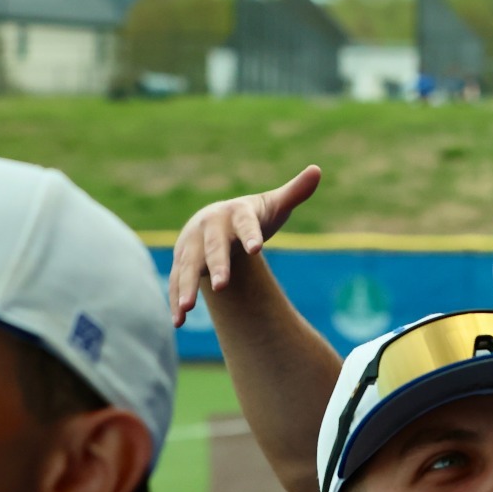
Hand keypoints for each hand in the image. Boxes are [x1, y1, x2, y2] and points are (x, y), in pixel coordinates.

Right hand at [168, 166, 321, 325]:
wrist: (217, 219)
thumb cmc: (252, 215)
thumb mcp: (273, 204)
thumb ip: (295, 192)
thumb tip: (317, 170)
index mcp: (235, 212)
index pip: (244, 222)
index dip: (250, 234)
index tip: (257, 248)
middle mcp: (210, 227)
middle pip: (213, 248)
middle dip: (217, 266)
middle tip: (222, 286)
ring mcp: (192, 244)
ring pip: (188, 266)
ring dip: (186, 287)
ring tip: (187, 308)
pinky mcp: (182, 261)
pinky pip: (176, 280)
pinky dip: (175, 299)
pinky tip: (177, 320)